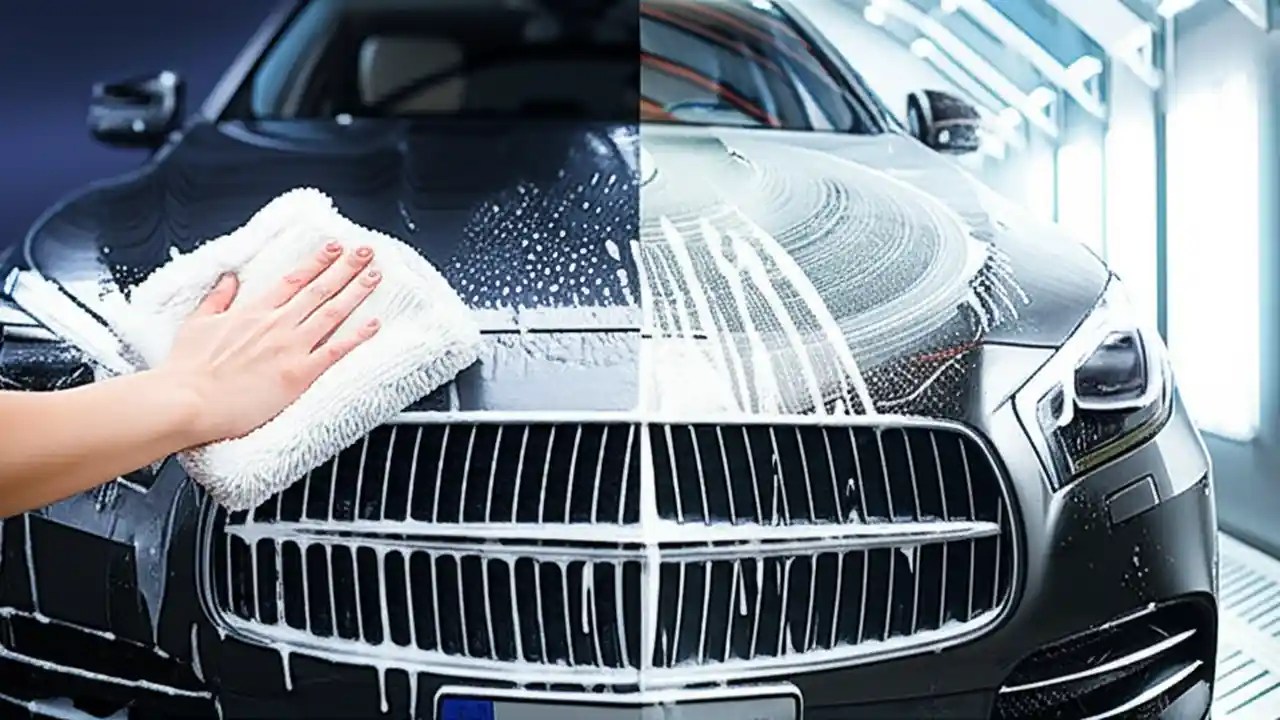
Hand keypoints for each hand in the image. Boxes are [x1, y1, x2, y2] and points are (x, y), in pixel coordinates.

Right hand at [155, 241, 382, 446]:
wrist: (186, 402)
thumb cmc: (186, 370)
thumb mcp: (196, 324)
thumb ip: (217, 299)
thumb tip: (230, 279)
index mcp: (252, 311)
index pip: (294, 280)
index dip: (317, 261)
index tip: (335, 247)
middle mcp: (276, 324)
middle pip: (319, 290)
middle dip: (346, 268)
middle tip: (366, 251)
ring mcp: (290, 348)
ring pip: (331, 313)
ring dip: (356, 292)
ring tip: (375, 276)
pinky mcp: (298, 375)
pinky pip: (335, 351)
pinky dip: (357, 336)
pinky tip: (374, 324)